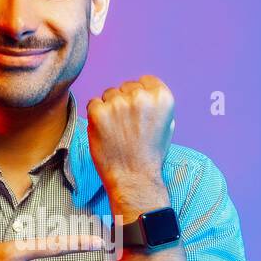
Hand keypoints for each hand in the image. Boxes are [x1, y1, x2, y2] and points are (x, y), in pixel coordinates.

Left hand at [84, 75, 175, 196]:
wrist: (134, 179)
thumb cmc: (150, 156)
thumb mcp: (167, 125)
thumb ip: (156, 104)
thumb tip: (145, 91)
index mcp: (162, 97)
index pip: (146, 81)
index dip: (140, 96)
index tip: (139, 112)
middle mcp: (141, 97)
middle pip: (126, 86)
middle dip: (124, 102)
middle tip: (127, 126)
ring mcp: (118, 104)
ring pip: (108, 94)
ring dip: (109, 109)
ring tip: (117, 132)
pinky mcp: (98, 113)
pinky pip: (93, 104)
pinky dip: (96, 116)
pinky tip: (105, 132)